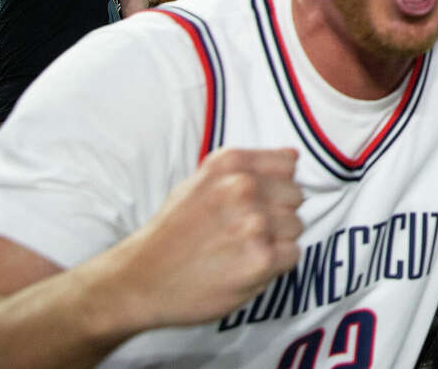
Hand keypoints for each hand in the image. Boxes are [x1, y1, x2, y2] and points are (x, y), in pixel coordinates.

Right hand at [107, 147, 303, 328]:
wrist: (141, 280)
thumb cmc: (175, 231)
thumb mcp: (201, 181)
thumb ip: (248, 167)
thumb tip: (293, 156)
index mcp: (230, 162)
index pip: (289, 164)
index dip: (275, 186)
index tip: (255, 201)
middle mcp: (243, 187)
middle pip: (295, 196)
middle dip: (277, 213)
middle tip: (241, 231)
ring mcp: (254, 223)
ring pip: (296, 226)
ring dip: (276, 240)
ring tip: (239, 249)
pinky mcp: (262, 258)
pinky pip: (293, 254)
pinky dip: (275, 264)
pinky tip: (245, 266)